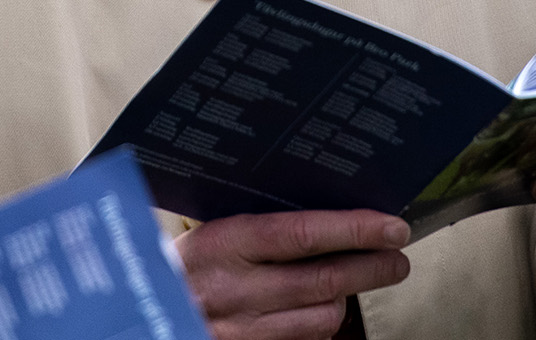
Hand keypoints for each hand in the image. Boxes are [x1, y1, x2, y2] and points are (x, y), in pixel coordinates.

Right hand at [174, 210, 410, 339]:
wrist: (136, 311)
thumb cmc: (180, 264)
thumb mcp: (210, 232)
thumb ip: (260, 225)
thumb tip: (328, 208)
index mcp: (224, 244)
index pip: (304, 235)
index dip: (355, 230)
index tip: (392, 226)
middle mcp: (234, 290)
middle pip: (324, 282)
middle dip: (372, 268)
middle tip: (399, 258)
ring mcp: (241, 330)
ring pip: (321, 319)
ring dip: (347, 298)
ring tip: (360, 277)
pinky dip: (319, 324)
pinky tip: (322, 306)